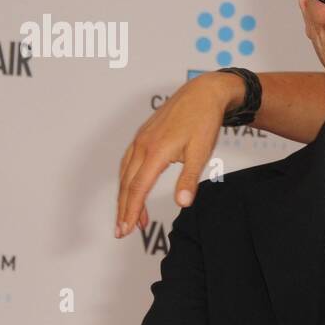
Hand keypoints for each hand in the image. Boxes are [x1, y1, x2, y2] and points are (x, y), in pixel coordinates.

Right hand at [115, 70, 241, 237]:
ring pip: (125, 173)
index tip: (126, 230)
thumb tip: (182, 203)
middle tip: (121, 231)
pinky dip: (128, 179)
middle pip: (127, 183)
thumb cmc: (203, 121)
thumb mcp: (201, 153)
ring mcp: (141, 139)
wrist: (203, 93)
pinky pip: (128, 161)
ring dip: (126, 196)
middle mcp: (142, 145)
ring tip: (130, 217)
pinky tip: (133, 188)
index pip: (138, 188)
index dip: (131, 211)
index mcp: (155, 151)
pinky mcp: (144, 135)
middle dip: (123, 209)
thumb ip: (189, 179)